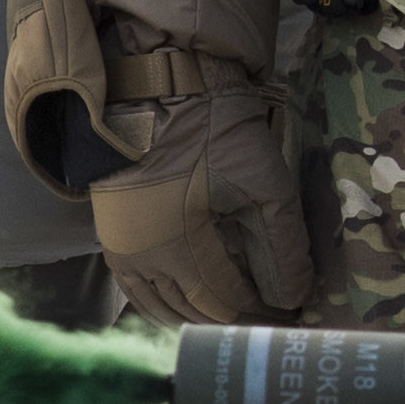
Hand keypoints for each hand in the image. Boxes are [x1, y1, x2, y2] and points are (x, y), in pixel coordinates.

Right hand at [5, 0, 310, 327]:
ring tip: (232, 314)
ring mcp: (120, 250)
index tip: (290, 316)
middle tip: (268, 317)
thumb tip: (293, 297)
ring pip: (159, 308)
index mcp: (179, 247)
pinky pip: (134, 291)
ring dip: (196, 317)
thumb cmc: (213, 127)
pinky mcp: (111, 236)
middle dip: (233, 318)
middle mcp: (143, 259)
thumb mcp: (264, 180)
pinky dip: (161, 304)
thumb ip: (283, 244)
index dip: (261, 312)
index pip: (226, 302)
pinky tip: (184, 301)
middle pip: (193, 312)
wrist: (154, 85)